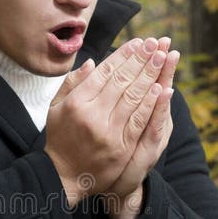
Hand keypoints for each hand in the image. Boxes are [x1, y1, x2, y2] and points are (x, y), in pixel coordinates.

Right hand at [45, 37, 177, 206]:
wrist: (64, 177)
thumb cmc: (60, 138)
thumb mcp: (55, 108)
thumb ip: (72, 84)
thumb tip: (93, 62)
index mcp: (76, 103)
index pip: (105, 73)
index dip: (123, 55)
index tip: (138, 42)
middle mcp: (91, 115)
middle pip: (122, 81)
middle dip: (141, 60)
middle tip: (156, 43)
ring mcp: (107, 133)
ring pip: (133, 98)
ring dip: (150, 76)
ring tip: (162, 57)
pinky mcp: (120, 148)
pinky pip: (138, 122)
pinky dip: (151, 104)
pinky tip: (161, 88)